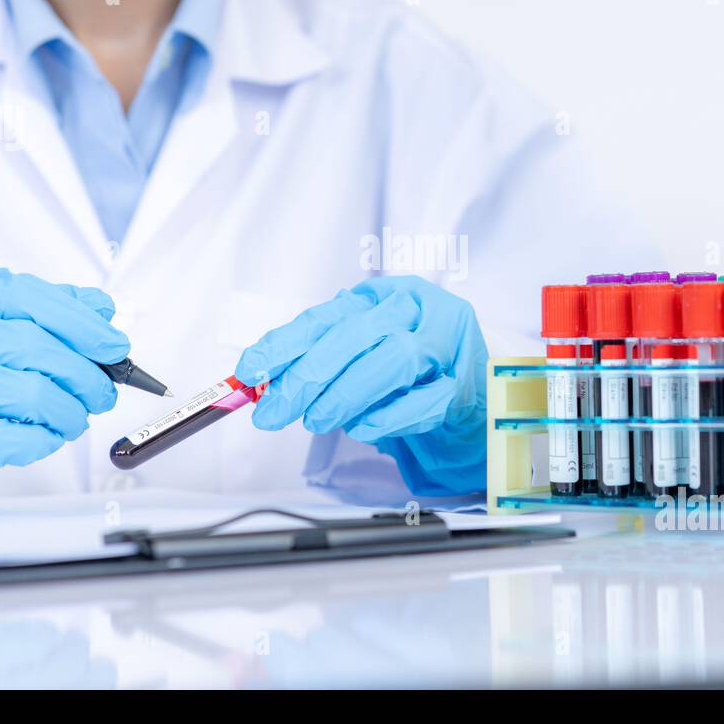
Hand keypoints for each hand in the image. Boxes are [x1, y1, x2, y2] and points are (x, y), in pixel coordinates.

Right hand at [0, 269, 128, 501]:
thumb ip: (27, 310)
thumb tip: (97, 309)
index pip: (23, 297)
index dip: (79, 319)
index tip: (112, 340)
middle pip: (31, 346)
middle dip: (84, 371)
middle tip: (103, 386)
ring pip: (29, 393)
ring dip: (70, 409)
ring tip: (77, 414)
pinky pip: (11, 439)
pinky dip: (44, 439)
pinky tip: (49, 435)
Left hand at [235, 275, 487, 494]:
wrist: (472, 386)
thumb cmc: (408, 367)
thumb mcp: (363, 349)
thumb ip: (320, 358)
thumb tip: (265, 382)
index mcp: (384, 294)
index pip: (327, 316)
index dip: (284, 344)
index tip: (250, 372)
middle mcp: (418, 310)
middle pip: (357, 335)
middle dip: (308, 376)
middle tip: (274, 411)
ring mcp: (447, 344)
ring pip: (395, 361)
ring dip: (347, 394)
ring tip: (317, 419)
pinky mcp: (464, 384)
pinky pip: (425, 401)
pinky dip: (388, 418)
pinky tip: (363, 429)